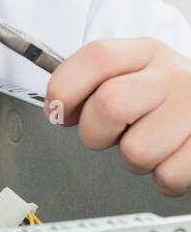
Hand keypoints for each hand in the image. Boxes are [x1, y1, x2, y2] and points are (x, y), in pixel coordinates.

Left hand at [44, 38, 190, 197]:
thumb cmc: (166, 100)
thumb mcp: (134, 75)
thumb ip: (93, 84)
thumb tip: (58, 108)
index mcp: (147, 53)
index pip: (97, 57)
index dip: (65, 88)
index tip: (60, 112)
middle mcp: (173, 75)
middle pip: (110, 104)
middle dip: (97, 133)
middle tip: (112, 134)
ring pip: (137, 151)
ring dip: (135, 160)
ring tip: (150, 145)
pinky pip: (168, 176)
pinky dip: (164, 178)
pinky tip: (171, 158)